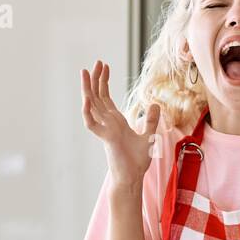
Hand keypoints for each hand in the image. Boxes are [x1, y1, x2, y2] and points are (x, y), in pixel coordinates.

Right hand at [81, 60, 160, 186]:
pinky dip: (88, 112)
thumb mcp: (148, 136)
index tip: (104, 65)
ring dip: (87, 89)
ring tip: (84, 73)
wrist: (134, 177)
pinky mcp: (105, 139)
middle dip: (95, 79)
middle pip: (97, 97)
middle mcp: (107, 123)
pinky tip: (87, 99)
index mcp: (115, 121)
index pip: (106, 97)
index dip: (104, 81)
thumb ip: (150, 121)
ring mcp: (104, 130)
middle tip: (96, 62)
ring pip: (92, 106)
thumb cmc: (137, 161)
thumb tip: (155, 104)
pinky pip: (92, 124)